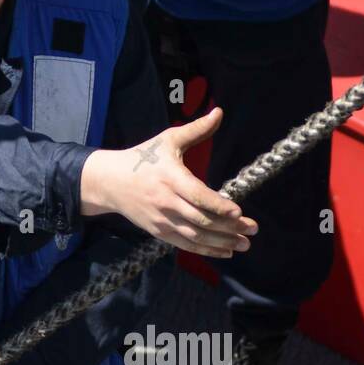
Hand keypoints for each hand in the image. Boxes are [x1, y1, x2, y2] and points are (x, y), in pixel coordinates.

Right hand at [80, 107, 257, 257]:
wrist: (110, 182)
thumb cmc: (143, 158)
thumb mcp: (168, 140)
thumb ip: (197, 130)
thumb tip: (219, 113)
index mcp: (171, 178)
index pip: (198, 196)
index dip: (218, 206)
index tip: (238, 212)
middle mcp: (167, 202)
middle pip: (202, 219)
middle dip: (229, 227)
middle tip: (253, 229)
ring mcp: (163, 220)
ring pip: (196, 236)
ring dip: (222, 242)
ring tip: (244, 244)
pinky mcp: (159, 232)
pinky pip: (186, 245)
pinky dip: (206, 250)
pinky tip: (225, 251)